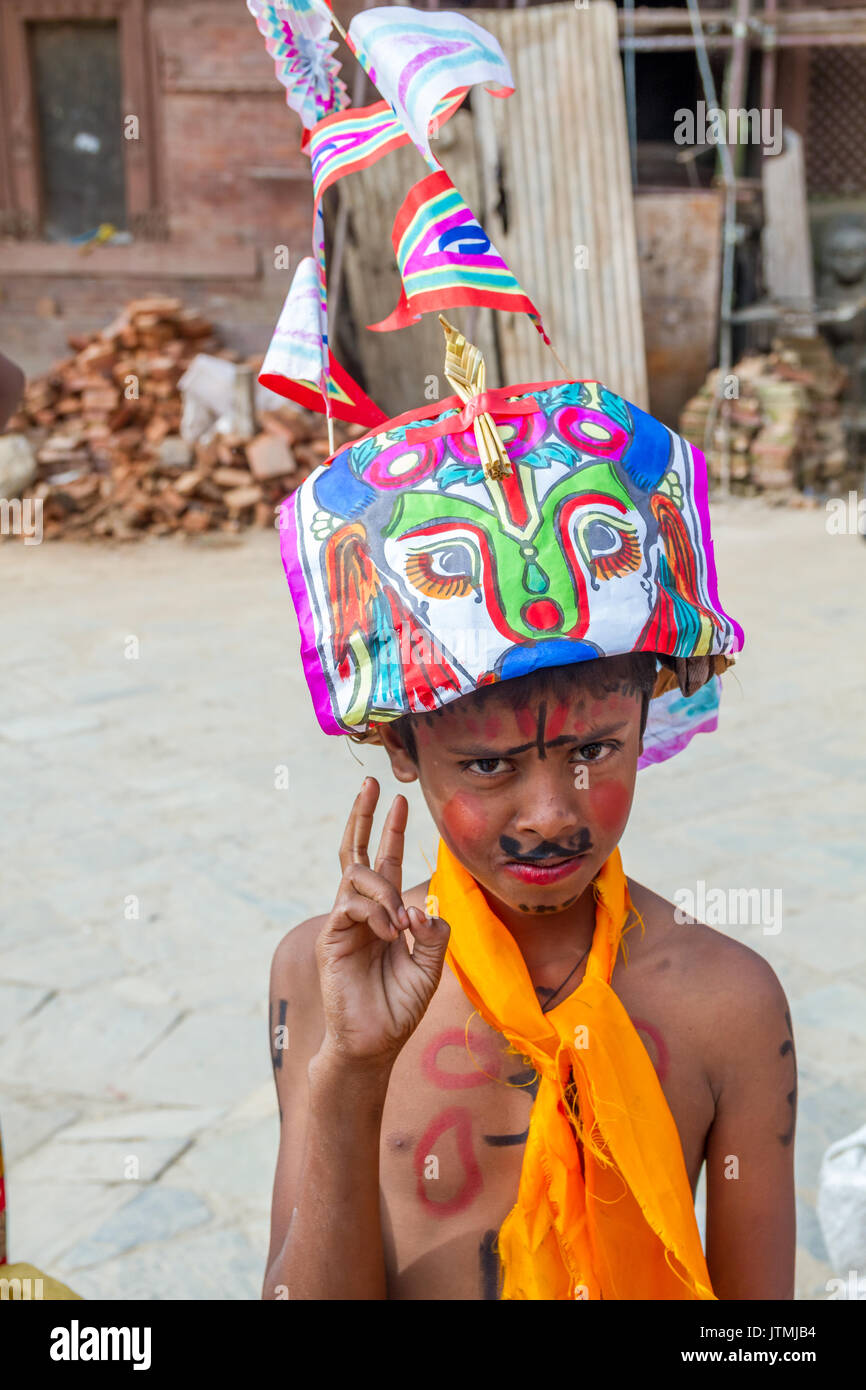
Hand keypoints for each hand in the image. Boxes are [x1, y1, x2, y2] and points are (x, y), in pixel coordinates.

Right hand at [314, 777, 449, 1069]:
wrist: (373, 1043)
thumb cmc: (399, 1006)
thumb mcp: (430, 965)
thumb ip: (434, 933)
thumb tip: (421, 909)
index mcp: (385, 912)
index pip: (386, 861)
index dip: (392, 829)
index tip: (399, 798)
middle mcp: (362, 910)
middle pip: (357, 851)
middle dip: (365, 816)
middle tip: (371, 782)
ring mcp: (344, 922)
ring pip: (357, 875)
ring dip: (385, 889)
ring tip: (400, 925)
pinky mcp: (332, 937)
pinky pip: (351, 905)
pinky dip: (376, 912)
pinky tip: (391, 935)